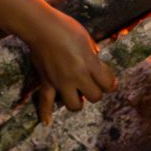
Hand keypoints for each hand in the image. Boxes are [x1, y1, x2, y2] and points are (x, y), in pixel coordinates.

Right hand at [24, 11, 116, 125]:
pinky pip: (45, 102)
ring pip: (74, 105)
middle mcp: (77, 76)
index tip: (107, 78)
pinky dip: (45, 113)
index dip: (110, 82)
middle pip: (95, 96)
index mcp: (89, 63)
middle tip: (92, 82)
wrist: (40, 27)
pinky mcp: (47, 82)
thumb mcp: (86, 38)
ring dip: (78, 101)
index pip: (108, 84)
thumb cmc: (65, 27)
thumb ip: (93, 54)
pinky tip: (46, 123)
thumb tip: (95, 62)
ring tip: (78, 93)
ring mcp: (61, 82)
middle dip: (96, 90)